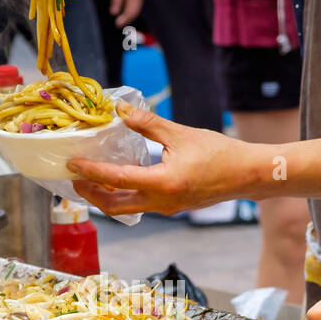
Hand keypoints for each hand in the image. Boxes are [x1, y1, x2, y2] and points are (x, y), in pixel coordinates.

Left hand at [70, 103, 257, 215]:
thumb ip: (148, 124)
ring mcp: (167, 208)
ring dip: (105, 197)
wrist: (248, 175)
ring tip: (89, 180)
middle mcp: (162, 202)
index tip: (72, 165)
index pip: (116, 180)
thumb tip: (120, 110)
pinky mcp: (172, 207)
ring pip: (126, 209)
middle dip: (91, 194)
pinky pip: (140, 206)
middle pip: (115, 206)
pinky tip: (118, 180)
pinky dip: (123, 195)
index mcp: (163, 183)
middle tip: (73, 178)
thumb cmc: (220, 154)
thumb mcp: (181, 134)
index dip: (91, 173)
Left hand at [109, 0, 144, 26]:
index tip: (117, 24)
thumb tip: (114, 13)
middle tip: (118, 24)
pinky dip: (131, 9)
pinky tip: (125, 11)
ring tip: (122, 19)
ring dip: (129, 15)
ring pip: (136, 8)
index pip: (131, 11)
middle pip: (134, 11)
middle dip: (127, 19)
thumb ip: (117, 0)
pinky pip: (136, 4)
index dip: (124, 19)